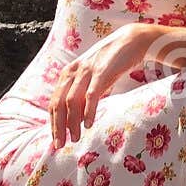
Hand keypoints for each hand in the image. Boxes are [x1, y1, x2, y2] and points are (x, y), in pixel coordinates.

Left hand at [48, 23, 155, 147]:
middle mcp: (74, 72)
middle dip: (58, 126)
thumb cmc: (112, 63)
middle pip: (58, 103)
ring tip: (75, 139)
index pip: (54, 102)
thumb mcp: (93, 78)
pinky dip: (88, 111)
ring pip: (72, 101)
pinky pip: (91, 94)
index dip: (53, 123)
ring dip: (72, 122)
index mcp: (68, 74)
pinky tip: (88, 125)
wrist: (131, 41)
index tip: (56, 140)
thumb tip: (77, 119)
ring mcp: (87, 71)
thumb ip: (83, 94)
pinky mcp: (102, 72)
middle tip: (60, 145)